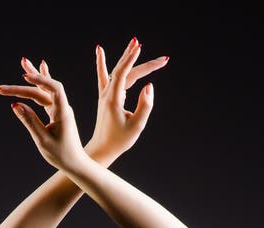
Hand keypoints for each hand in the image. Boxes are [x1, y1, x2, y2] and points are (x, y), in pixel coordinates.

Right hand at [0, 63, 86, 172]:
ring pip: (43, 91)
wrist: (75, 164)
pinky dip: (40, 85)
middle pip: (41, 90)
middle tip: (0, 89)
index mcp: (63, 112)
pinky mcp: (56, 114)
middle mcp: (62, 108)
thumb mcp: (43, 140)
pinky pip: (46, 96)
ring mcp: (59, 110)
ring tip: (23, 62)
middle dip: (21, 87)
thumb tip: (15, 105)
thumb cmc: (62, 155)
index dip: (40, 80)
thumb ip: (29, 122)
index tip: (25, 77)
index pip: (54, 88)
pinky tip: (39, 70)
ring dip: (32, 79)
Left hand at [88, 37, 168, 159]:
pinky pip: (104, 76)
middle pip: (126, 71)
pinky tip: (99, 50)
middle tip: (163, 59)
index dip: (131, 60)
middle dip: (143, 63)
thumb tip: (149, 86)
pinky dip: (102, 62)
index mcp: (113, 100)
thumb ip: (144, 106)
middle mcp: (107, 93)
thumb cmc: (119, 140)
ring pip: (118, 71)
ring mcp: (105, 94)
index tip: (140, 48)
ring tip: (136, 43)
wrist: (102, 148)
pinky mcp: (106, 97)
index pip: (122, 74)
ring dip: (127, 57)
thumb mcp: (136, 126)